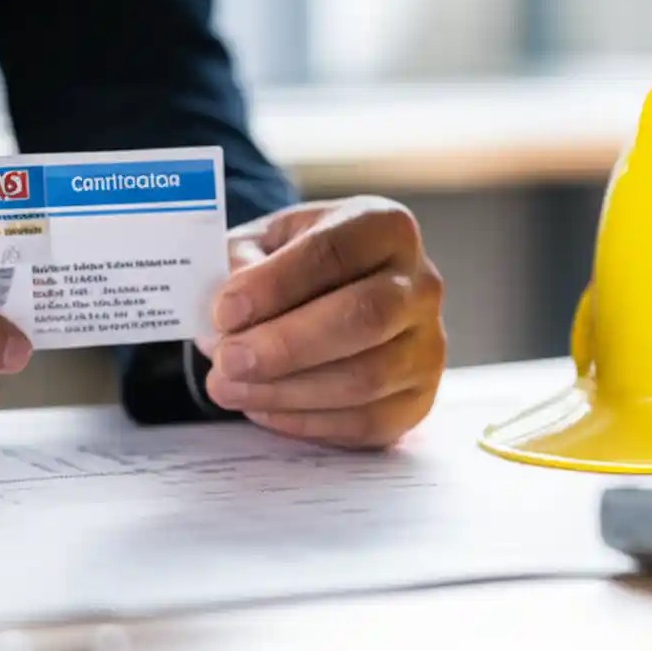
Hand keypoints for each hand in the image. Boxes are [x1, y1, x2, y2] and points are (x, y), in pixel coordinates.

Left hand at [201, 196, 445, 448]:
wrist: (334, 296)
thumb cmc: (297, 266)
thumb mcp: (263, 243)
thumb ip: (241, 265)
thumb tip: (229, 316)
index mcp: (384, 228)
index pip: (335, 251)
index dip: (276, 284)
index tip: (225, 311)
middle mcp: (419, 285)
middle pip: (365, 317)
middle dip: (287, 345)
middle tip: (228, 359)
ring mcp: (426, 346)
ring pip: (364, 378)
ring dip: (286, 391)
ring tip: (228, 387)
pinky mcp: (417, 399)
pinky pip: (365, 422)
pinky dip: (305, 422)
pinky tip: (261, 408)